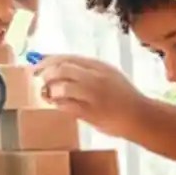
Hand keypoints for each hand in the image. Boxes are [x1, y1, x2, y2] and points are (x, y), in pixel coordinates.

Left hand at [32, 54, 146, 137]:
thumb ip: (84, 69)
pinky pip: (66, 106)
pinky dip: (57, 104)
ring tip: (49, 94)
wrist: (139, 116)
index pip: (67, 58)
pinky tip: (57, 104)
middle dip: (45, 74)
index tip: (36, 66)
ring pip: (61, 88)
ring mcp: (93, 96)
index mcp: (98, 66)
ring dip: (50, 91)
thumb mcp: (106, 74)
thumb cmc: (121, 95)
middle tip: (40, 80)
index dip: (47, 61)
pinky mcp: (91, 113)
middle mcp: (95, 78)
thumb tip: (54, 64)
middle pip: (61, 70)